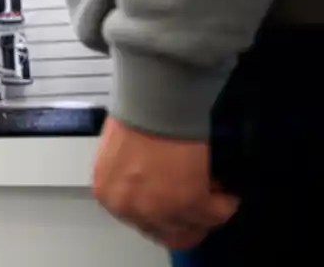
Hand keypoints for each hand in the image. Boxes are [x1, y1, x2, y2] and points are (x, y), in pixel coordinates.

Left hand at [92, 117, 237, 249]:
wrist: (155, 102)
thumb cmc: (138, 118)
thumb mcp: (119, 158)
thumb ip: (130, 182)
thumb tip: (151, 189)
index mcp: (108, 195)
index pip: (139, 223)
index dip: (164, 215)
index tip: (178, 207)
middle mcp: (130, 208)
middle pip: (166, 233)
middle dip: (186, 220)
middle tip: (201, 205)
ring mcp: (159, 209)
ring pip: (193, 228)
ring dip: (206, 212)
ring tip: (214, 191)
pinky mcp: (190, 202)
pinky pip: (216, 214)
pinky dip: (224, 204)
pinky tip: (224, 190)